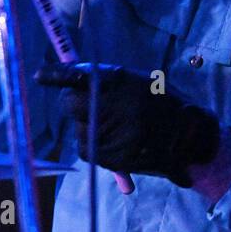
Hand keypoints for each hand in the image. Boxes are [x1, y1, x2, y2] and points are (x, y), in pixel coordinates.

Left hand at [35, 63, 221, 186]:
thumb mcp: (139, 82)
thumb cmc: (162, 103)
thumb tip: (70, 77)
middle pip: (71, 105)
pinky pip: (86, 149)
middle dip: (75, 105)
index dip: (58, 76)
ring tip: (116, 127)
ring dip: (88, 128)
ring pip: (78, 130)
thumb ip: (108, 82)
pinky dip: (94, 146)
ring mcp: (113, 133)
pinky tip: (115, 141)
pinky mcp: (112, 156)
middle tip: (90, 106)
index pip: (81, 76)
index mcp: (121, 81)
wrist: (190, 135)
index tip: (40, 75)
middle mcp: (114, 106)